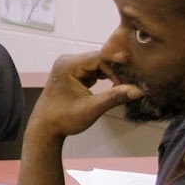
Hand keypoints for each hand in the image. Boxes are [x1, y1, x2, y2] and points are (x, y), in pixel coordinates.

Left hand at [28, 52, 143, 140]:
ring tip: (127, 85)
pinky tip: (116, 86)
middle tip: (135, 82)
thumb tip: (139, 91)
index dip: (119, 66)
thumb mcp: (91, 108)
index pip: (101, 57)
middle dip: (117, 70)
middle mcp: (68, 61)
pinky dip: (105, 77)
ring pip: (99, 64)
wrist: (44, 127)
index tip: (136, 76)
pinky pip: (94, 70)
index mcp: (69, 65)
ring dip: (112, 74)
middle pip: (101, 59)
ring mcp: (70, 66)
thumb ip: (114, 97)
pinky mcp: (73, 74)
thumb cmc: (64, 118)